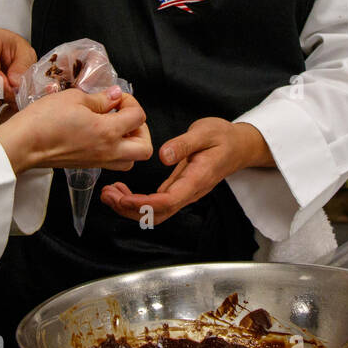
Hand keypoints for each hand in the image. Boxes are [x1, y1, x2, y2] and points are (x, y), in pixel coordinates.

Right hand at [0, 87, 150, 174]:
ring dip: (129, 143)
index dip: (130, 101)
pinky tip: (99, 134)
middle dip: (140, 129)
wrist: (22, 144)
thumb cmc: (44, 121)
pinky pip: (112, 162)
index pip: (139, 117)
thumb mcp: (74, 98)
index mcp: (108, 132)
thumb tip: (115, 96)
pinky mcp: (86, 165)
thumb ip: (100, 98)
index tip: (115, 97)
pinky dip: (114, 150)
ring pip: (130, 160)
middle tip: (125, 115)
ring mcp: (97, 161)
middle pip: (144, 148)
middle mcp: (107, 151)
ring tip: (114, 127)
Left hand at [100, 119, 271, 224]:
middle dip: (130, 210)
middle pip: (158, 214)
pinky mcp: (179, 188)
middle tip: (108, 195)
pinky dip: (136, 201)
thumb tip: (163, 155)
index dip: (144, 205)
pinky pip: (156, 203)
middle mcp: (189, 191)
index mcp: (196, 179)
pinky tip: (121, 191)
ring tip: (109, 194)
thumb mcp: (204, 133)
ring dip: (130, 207)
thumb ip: (184, 144)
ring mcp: (184, 192)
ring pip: (155, 212)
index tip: (123, 198)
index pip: (167, 202)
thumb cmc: (223, 137)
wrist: (239, 145)